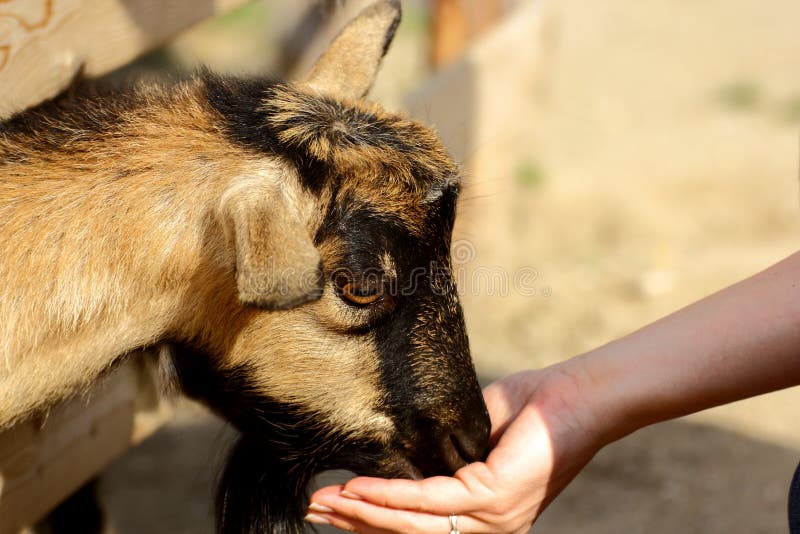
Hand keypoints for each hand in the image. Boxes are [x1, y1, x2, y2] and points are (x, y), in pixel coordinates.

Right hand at [306, 364, 605, 532]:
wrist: (577, 396)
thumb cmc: (532, 409)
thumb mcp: (475, 434)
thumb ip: (441, 450)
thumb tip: (397, 447)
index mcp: (483, 518)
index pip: (418, 527)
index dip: (372, 520)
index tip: (334, 506)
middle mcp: (488, 530)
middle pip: (407, 533)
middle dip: (356, 523)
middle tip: (315, 510)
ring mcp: (493, 521)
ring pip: (411, 524)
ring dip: (362, 513)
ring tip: (324, 502)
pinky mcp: (493, 499)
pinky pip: (428, 501)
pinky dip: (388, 496)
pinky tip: (356, 490)